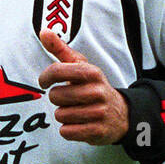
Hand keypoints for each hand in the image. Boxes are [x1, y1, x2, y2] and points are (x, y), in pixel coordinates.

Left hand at [37, 30, 128, 144]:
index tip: (45, 82)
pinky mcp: (97, 131)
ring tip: (76, 111)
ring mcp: (98, 112)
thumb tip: (43, 31)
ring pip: (60, 115)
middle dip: (58, 99)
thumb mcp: (82, 66)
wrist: (121, 115)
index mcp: (92, 73)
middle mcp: (97, 91)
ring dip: (64, 115)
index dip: (46, 77)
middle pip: (56, 96)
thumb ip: (61, 49)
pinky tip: (79, 124)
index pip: (57, 71)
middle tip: (69, 99)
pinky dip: (68, 130)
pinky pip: (67, 132)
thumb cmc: (94, 88)